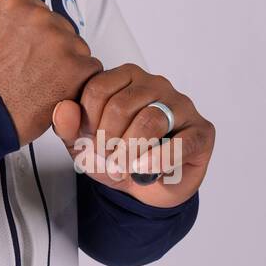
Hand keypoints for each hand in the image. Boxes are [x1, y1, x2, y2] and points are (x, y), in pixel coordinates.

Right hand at [0, 0, 102, 147]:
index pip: (39, 10)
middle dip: (52, 48)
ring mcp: (60, 41)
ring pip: (77, 47)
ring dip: (67, 63)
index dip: (36, 33)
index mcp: (15, 5)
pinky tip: (59, 90)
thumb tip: (5, 19)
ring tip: (45, 82)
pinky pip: (90, 69)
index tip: (32, 45)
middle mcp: (40, 18)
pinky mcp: (77, 66)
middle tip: (36, 68)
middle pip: (60, 27)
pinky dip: (79, 81)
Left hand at [51, 64, 214, 207]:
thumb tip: (63, 109)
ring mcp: (181, 105)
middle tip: (106, 161)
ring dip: (130, 151)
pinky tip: (144, 170)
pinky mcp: (201, 130)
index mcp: (124, 78)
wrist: (147, 187)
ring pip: (150, 120)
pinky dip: (158, 160)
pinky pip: (181, 142)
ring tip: (123, 167)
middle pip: (122, 105)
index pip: (98, 89)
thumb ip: (69, 126)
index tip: (88, 143)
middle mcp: (155, 84)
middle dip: (107, 141)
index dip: (87, 122)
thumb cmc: (116, 156)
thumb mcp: (83, 144)